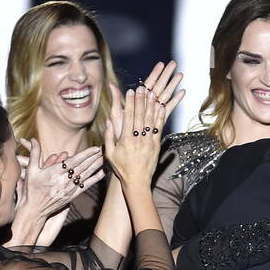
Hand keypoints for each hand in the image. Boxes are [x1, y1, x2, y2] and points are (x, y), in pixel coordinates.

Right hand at [17, 137, 104, 218]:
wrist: (34, 211)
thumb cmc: (31, 190)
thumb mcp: (31, 171)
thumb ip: (34, 154)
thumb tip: (34, 139)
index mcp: (54, 173)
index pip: (74, 161)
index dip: (86, 154)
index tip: (95, 148)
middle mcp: (64, 180)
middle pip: (83, 167)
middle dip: (95, 157)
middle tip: (105, 149)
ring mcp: (70, 189)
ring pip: (86, 175)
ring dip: (97, 165)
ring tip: (106, 157)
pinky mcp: (72, 196)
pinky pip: (86, 186)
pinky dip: (95, 178)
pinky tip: (103, 172)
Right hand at [104, 61, 183, 185]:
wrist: (137, 182)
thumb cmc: (121, 168)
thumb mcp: (110, 153)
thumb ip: (108, 136)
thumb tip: (108, 121)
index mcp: (125, 140)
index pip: (128, 117)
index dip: (130, 103)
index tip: (130, 92)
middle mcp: (138, 139)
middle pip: (140, 116)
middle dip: (141, 100)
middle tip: (142, 87)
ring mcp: (149, 142)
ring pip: (151, 120)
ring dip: (152, 105)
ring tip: (153, 92)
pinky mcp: (156, 145)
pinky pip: (159, 128)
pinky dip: (160, 117)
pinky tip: (161, 107)